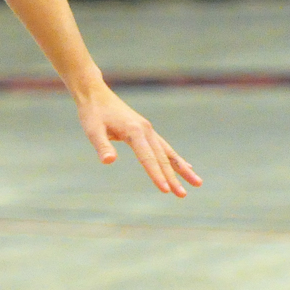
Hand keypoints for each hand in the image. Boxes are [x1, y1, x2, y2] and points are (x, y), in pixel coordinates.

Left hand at [75, 84, 201, 196]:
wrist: (96, 94)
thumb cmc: (92, 113)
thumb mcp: (92, 130)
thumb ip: (102, 146)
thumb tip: (109, 161)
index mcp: (135, 131)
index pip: (148, 158)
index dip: (156, 175)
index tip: (165, 190)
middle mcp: (146, 131)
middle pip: (163, 158)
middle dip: (174, 178)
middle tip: (182, 195)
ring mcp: (149, 131)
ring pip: (169, 153)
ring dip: (182, 169)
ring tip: (197, 183)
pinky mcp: (147, 132)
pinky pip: (165, 148)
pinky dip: (176, 159)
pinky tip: (186, 167)